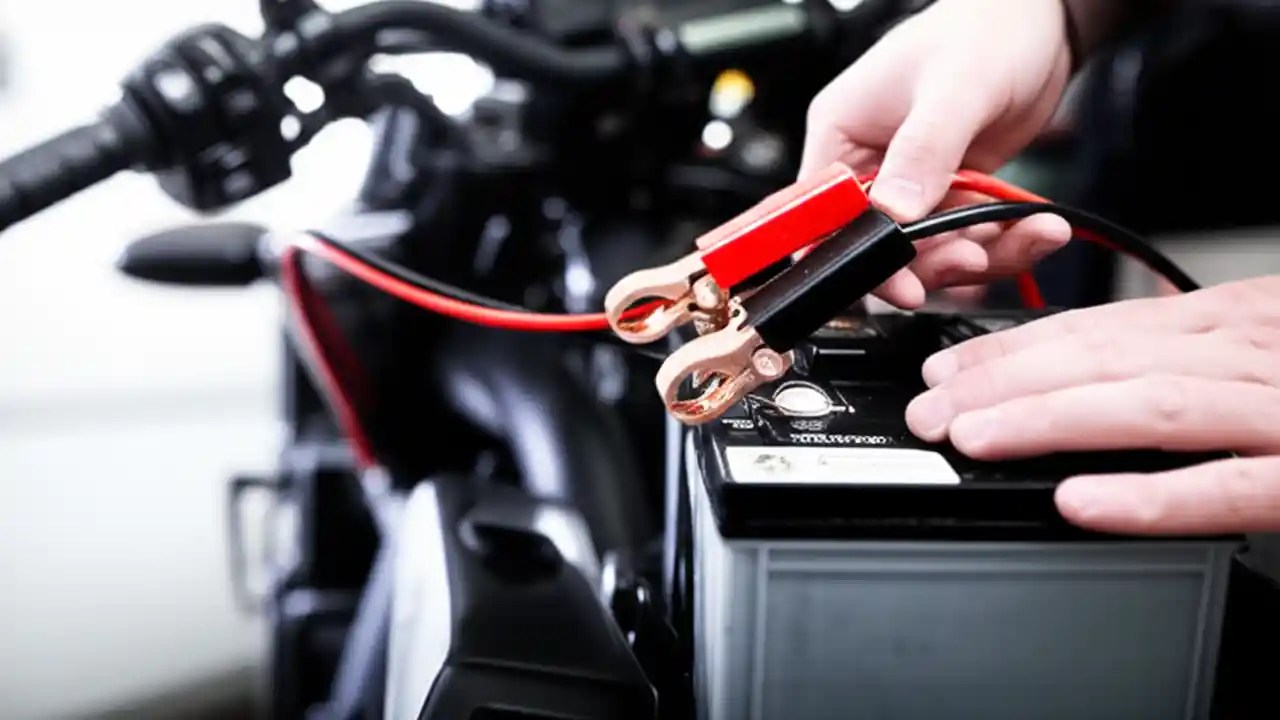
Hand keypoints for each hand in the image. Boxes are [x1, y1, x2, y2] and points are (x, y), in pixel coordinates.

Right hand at [801, 0, 1075, 307]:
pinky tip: (1034, 230)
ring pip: (929, 251)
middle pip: (877, 246)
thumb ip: (924, 149)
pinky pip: (965, 238)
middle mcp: (870, 165)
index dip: (851, 255)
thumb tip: (895, 210)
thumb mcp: (955, 87)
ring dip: (978, 254)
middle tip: (972, 258)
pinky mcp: (949, 194)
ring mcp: (911, 184)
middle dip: (929, 261)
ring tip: (1023, 236)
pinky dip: (1003, 243)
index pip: (823, 214)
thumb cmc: (985, 29)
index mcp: (842, 134)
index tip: (895, 280)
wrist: (1040, 25)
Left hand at [905, 276, 1279, 534]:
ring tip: (972, 439)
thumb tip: (1087, 375)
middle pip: (1102, 360)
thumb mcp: (1260, 341)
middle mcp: (1241, 354)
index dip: (1008, 352)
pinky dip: (1147, 495)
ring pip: (1145, 405)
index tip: (944, 372)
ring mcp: (1276, 409)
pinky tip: (1078, 500)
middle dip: (1002, 385)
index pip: (1096, 329)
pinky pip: (1225, 485)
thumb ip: (1183, 354)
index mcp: (1225, 323)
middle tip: (931, 413)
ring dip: (1047, 420)